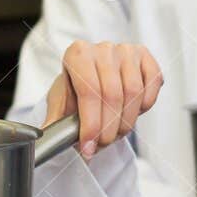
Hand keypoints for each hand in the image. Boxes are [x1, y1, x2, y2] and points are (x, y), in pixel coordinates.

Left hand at [43, 41, 162, 156]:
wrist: (92, 74)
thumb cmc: (75, 88)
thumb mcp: (60, 102)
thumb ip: (54, 120)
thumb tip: (43, 136)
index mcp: (77, 54)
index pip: (88, 92)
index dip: (90, 125)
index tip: (88, 147)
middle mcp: (102, 48)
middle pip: (112, 95)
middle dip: (108, 129)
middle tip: (102, 145)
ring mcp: (125, 50)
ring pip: (133, 92)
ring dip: (126, 122)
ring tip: (115, 134)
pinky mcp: (144, 55)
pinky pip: (152, 83)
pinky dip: (145, 104)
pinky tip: (133, 113)